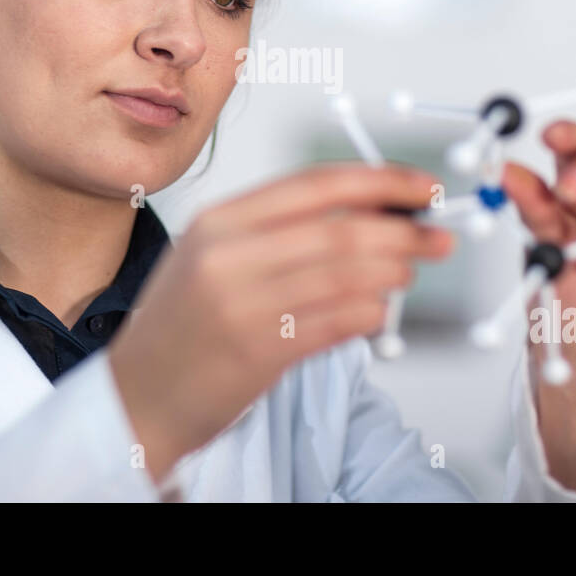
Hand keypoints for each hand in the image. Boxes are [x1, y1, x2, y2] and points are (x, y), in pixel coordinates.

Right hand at [107, 162, 454, 484]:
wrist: (136, 396)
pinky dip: (370, 313)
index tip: (423, 187)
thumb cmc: (183, 325)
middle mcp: (228, 255)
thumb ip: (278, 228)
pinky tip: (375, 312)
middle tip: (438, 237)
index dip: (382, 180)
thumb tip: (370, 209)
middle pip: (341, 228)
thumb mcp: (212, 255)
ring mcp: (242, 304)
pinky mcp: (259, 351)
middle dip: (404, 230)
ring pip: (347, 275)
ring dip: (393, 273)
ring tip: (406, 274)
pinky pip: (339, 322)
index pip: (317, 184)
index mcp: (219, 220)